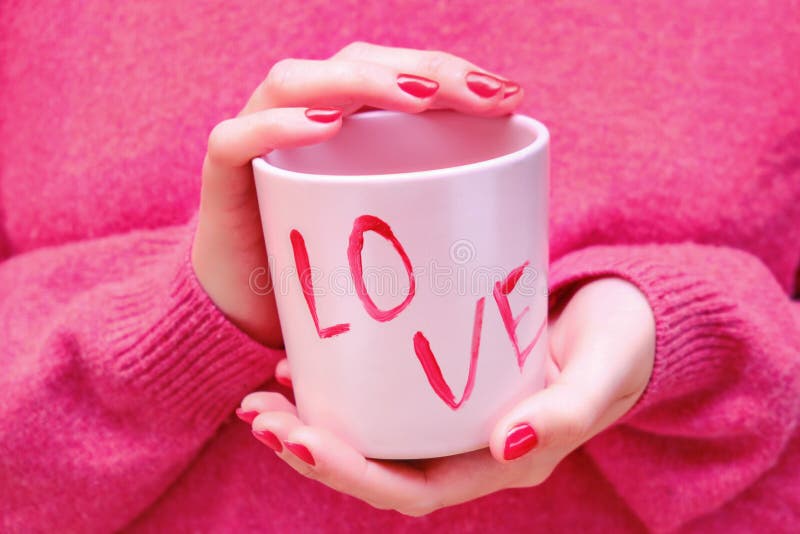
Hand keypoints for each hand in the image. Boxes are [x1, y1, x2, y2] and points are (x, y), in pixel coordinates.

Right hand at [191, 42, 522, 347]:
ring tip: (419, 100)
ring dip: (361, 82)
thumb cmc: (327, 274)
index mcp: (349, 129)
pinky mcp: (224, 177)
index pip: (398, 77)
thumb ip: (433, 223)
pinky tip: (327, 125)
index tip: (510, 98)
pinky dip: (278, 126)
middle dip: (424, 71)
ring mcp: (260, 142)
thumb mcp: (389, 244)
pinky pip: (238, 139)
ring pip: (298, 81)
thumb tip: (514, 237)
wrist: (246, 315)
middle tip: (481, 95)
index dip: (453, 76)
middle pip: (357, 64)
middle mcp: (304, 119)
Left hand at [239, 277, 654, 515]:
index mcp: (501, 460)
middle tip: (258, 414)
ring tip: (263, 397)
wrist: (625, 320)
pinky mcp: (447, 382)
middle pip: (377, 467)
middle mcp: (468, 447)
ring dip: (314, 422)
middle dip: (312, 449)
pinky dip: (342, 387)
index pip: (413, 489)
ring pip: (373, 435)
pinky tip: (305, 361)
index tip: (297, 439)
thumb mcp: (603, 371)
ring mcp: (454, 417)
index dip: (351, 473)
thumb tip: (508, 443)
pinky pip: (386, 396)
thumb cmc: (621, 346)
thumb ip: (568, 411)